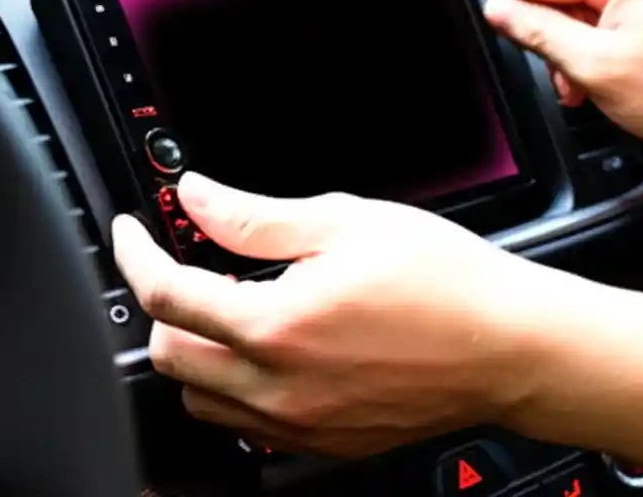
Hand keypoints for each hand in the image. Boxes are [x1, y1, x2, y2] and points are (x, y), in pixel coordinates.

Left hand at [112, 172, 555, 456]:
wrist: (511, 347)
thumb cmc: (447, 282)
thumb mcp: (347, 222)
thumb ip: (255, 214)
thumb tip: (195, 197)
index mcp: (277, 325)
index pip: (164, 294)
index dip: (133, 254)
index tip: (131, 232)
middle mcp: (279, 387)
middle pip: (169, 355)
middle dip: (164, 306)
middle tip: (194, 266)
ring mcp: (300, 424)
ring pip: (200, 400)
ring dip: (197, 351)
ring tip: (234, 310)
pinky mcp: (324, 444)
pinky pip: (249, 425)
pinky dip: (238, 388)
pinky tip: (274, 350)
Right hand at [460, 0, 642, 147]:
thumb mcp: (596, 67)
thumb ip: (539, 32)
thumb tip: (500, 9)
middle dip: (546, 38)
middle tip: (554, 71)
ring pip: (571, 19)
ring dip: (567, 56)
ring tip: (584, 87)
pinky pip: (592, 31)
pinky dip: (584, 60)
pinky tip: (592, 85)